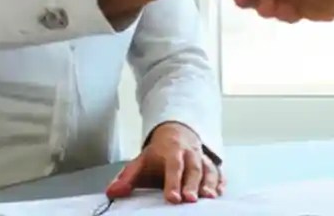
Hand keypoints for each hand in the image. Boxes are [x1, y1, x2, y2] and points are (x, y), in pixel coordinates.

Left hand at [106, 122, 223, 203]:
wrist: (176, 133)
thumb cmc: (158, 154)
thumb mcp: (140, 162)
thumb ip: (127, 178)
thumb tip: (112, 192)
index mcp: (171, 151)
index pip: (172, 166)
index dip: (172, 182)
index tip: (171, 198)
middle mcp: (189, 153)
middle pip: (193, 168)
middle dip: (193, 184)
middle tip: (191, 200)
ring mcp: (202, 158)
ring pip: (209, 170)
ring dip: (210, 183)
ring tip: (209, 198)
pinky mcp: (211, 165)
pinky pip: (219, 172)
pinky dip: (220, 182)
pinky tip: (220, 192)